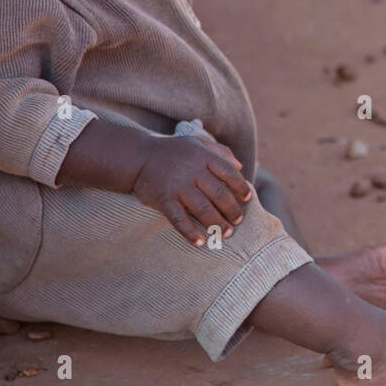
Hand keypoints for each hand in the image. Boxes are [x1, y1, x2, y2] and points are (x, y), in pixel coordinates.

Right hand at [132, 136, 252, 245]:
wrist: (138, 156)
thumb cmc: (173, 151)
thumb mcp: (198, 142)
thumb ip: (221, 151)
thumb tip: (240, 166)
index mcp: (203, 156)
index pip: (229, 172)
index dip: (240, 186)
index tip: (247, 198)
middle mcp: (192, 171)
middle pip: (219, 193)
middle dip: (232, 209)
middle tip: (238, 221)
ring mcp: (178, 186)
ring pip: (203, 208)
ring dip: (217, 223)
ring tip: (226, 233)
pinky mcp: (164, 200)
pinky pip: (179, 219)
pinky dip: (190, 233)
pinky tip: (200, 242)